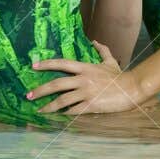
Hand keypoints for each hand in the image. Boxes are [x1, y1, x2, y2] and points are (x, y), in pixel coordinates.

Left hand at [25, 41, 149, 113]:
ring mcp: (86, 93)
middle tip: (28, 95)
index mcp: (85, 68)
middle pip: (56, 84)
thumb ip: (102, 50)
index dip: (47, 64)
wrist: (131, 89)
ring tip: (40, 111)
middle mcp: (83, 79)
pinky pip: (73, 111)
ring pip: (62, 100)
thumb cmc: (120, 76)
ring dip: (49, 106)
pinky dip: (64, 114)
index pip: (61, 63)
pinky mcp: (91, 105)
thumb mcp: (110, 61)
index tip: (33, 66)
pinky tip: (58, 117)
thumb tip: (95, 41)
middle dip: (40, 90)